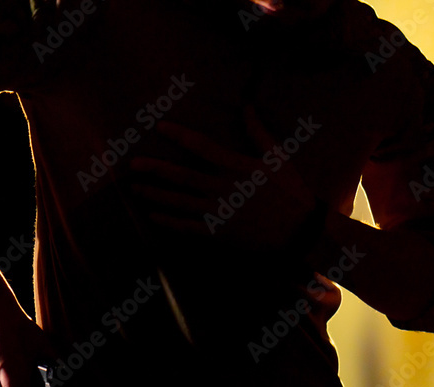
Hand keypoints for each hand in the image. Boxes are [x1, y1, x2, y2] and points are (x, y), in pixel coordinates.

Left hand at [130, 107, 320, 254]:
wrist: (301, 233)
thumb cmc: (292, 193)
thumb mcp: (278, 158)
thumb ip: (258, 132)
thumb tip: (246, 105)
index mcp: (237, 167)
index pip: (202, 146)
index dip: (179, 135)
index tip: (159, 127)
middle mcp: (223, 189)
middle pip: (181, 176)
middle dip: (155, 169)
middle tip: (132, 165)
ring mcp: (219, 213)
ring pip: (179, 202)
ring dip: (155, 195)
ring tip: (135, 189)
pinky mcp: (218, 234)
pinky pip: (187, 228)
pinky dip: (169, 222)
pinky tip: (153, 216)